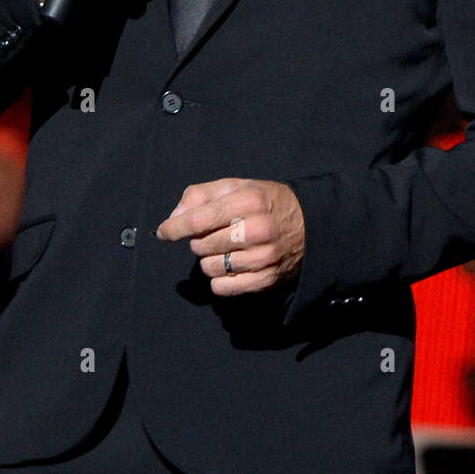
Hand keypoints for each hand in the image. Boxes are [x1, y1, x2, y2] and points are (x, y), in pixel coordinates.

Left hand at [156, 178, 304, 295]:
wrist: (310, 224)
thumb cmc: (265, 202)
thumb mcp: (236, 186)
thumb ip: (200, 195)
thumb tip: (174, 217)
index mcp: (248, 201)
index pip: (199, 220)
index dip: (175, 228)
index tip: (164, 232)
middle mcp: (256, 230)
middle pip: (202, 245)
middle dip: (198, 240)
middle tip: (213, 233)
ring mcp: (263, 258)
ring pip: (210, 267)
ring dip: (209, 259)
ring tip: (224, 248)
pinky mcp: (266, 280)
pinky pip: (223, 287)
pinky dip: (219, 278)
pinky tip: (230, 265)